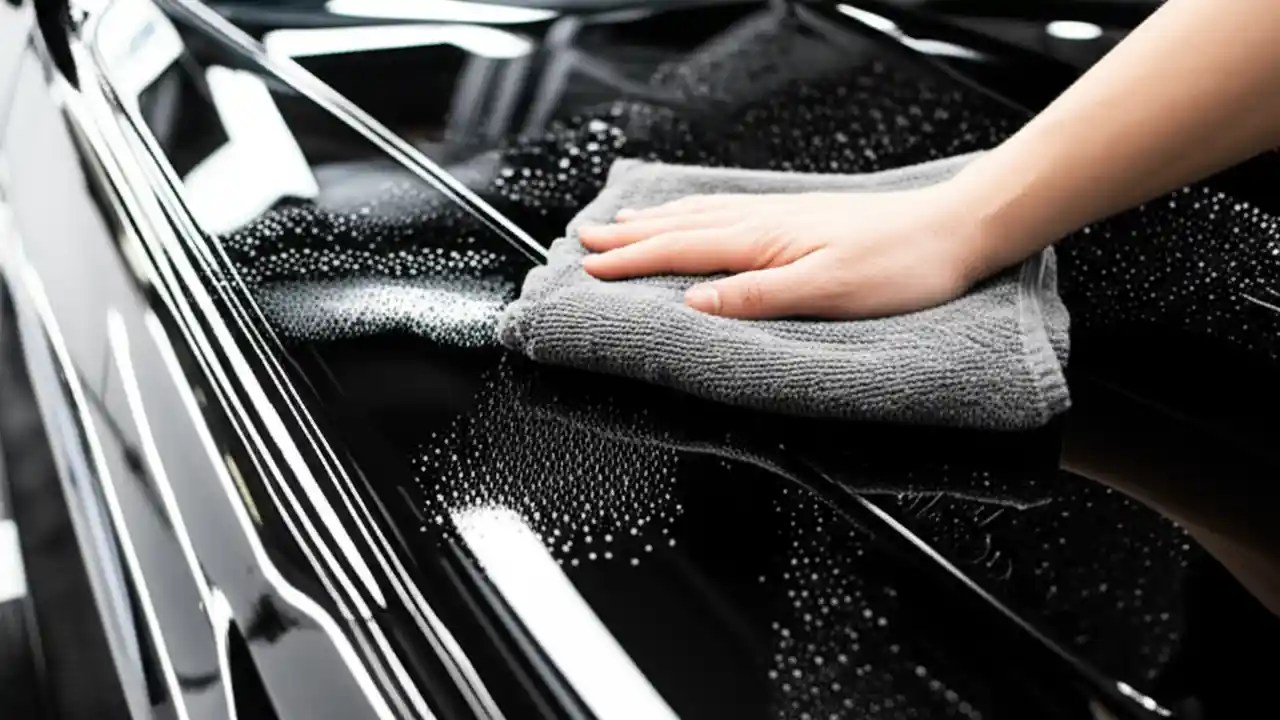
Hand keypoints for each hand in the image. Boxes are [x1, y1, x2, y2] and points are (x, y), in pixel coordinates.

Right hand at [578, 183, 999, 318]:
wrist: (953, 230)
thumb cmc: (900, 265)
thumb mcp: (827, 292)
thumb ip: (757, 297)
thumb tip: (694, 305)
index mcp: (764, 241)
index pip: (682, 250)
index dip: (633, 260)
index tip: (591, 267)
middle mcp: (765, 221)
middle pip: (682, 226)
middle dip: (630, 235)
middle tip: (586, 240)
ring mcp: (781, 216)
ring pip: (702, 215)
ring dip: (657, 220)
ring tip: (623, 221)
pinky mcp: (799, 218)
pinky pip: (729, 211)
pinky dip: (696, 212)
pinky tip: (696, 214)